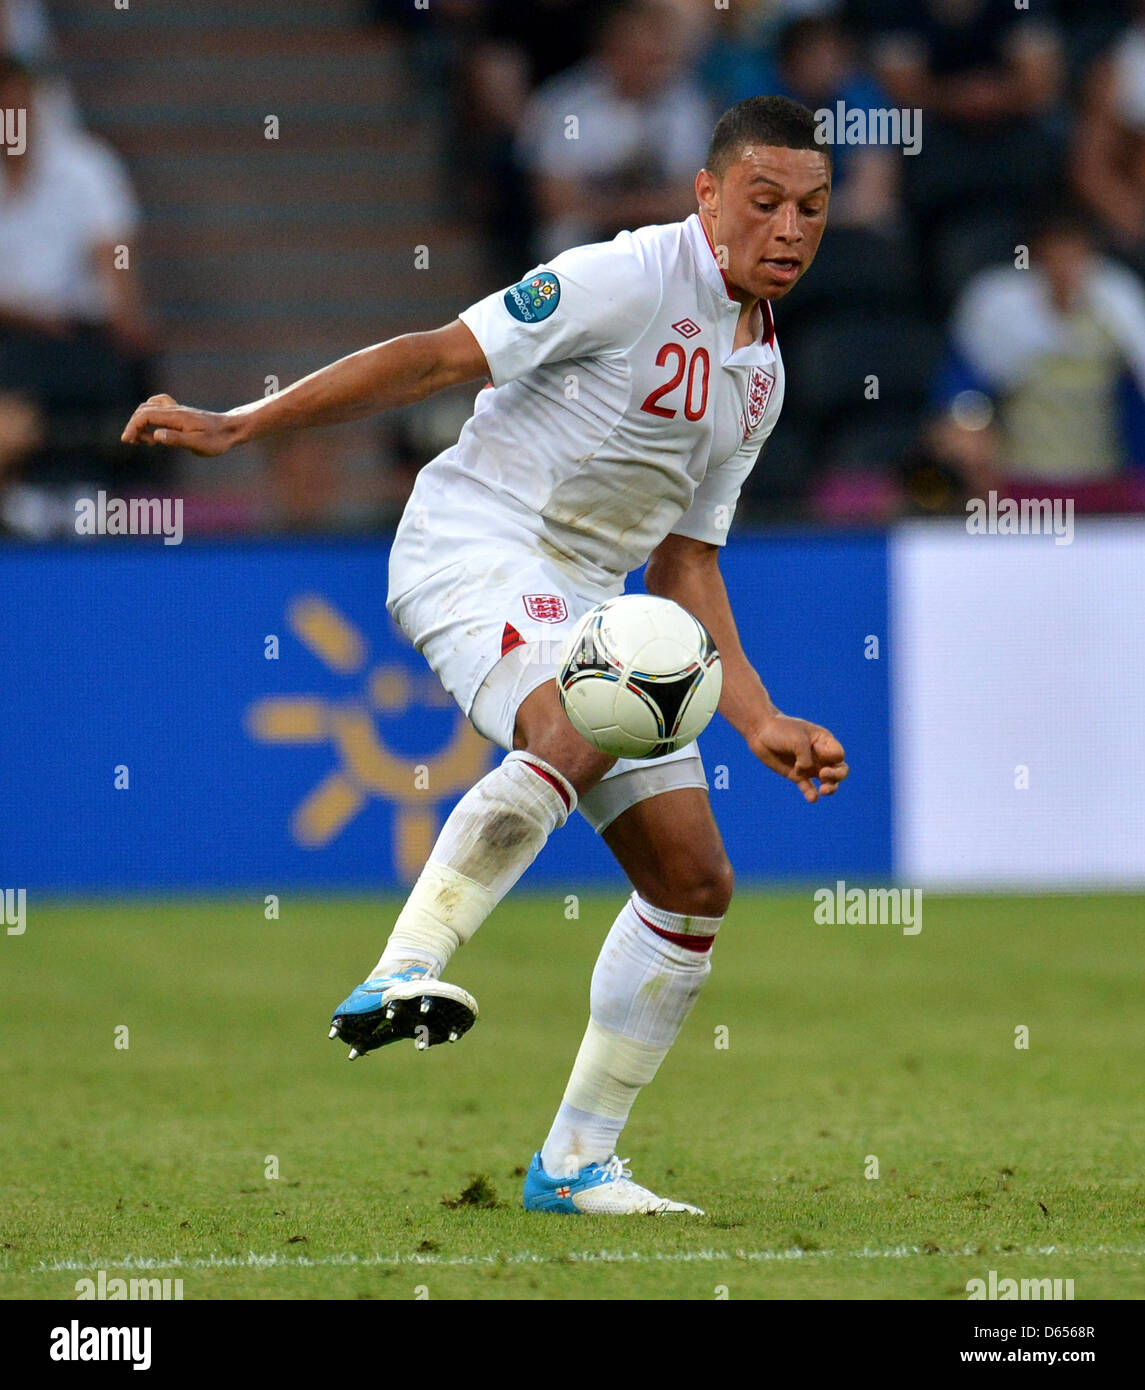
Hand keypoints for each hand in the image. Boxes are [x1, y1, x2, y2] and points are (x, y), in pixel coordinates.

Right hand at [120, 394, 240, 455]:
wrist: (231, 429)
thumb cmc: (216, 440)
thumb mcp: (198, 444)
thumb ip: (176, 439)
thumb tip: (155, 435)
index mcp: (175, 417)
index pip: (145, 416)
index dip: (132, 427)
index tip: (128, 441)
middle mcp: (174, 410)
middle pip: (143, 410)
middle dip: (133, 425)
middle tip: (134, 443)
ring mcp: (176, 409)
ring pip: (149, 407)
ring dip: (140, 421)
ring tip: (145, 440)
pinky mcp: (180, 412)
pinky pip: (157, 406)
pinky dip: (148, 414)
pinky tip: (154, 428)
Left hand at [748, 712, 848, 803]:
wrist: (760, 732)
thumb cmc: (781, 730)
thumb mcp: (797, 740)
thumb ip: (805, 758)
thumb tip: (804, 774)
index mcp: (824, 741)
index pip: (838, 754)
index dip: (833, 757)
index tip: (817, 751)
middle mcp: (820, 755)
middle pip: (840, 770)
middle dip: (837, 775)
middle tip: (823, 775)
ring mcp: (809, 766)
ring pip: (828, 782)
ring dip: (830, 787)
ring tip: (823, 790)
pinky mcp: (797, 775)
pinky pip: (808, 788)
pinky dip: (812, 794)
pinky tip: (812, 799)